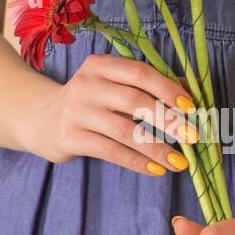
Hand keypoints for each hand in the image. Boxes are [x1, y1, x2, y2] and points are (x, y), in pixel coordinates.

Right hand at [18, 53, 197, 174]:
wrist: (42, 120)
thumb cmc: (90, 103)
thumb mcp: (113, 87)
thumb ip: (148, 86)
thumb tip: (192, 91)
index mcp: (100, 65)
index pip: (139, 73)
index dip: (167, 89)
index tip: (191, 107)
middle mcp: (86, 84)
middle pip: (134, 100)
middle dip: (167, 120)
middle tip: (192, 137)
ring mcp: (76, 111)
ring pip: (124, 130)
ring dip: (156, 147)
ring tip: (180, 162)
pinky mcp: (70, 137)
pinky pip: (111, 151)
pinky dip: (136, 162)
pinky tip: (156, 170)